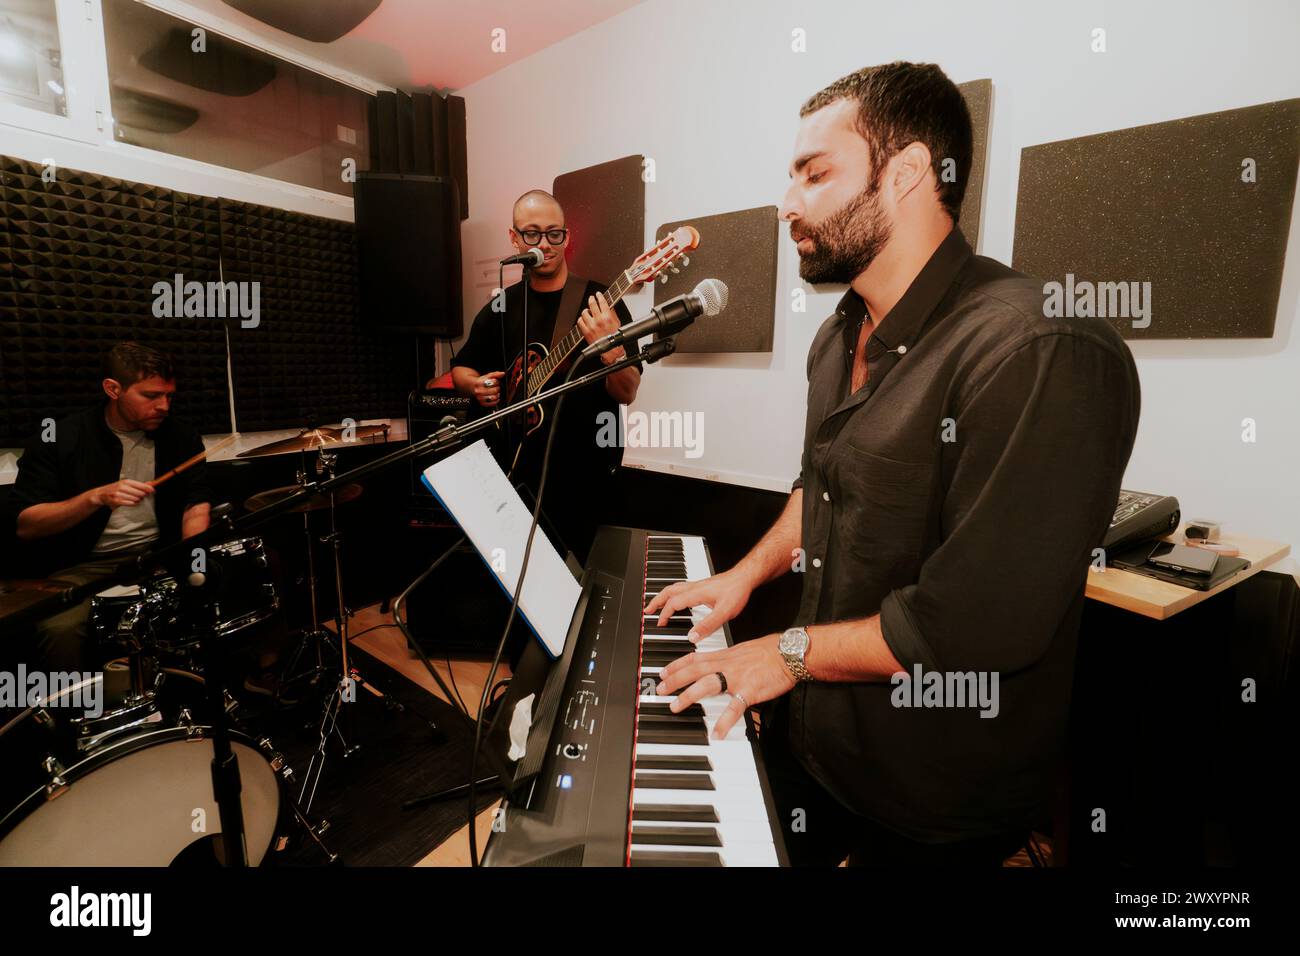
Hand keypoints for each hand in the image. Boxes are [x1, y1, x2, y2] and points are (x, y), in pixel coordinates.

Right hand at [92, 479, 154, 508]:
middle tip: (141, 496)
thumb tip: (151, 483)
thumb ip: (138, 485)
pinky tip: (132, 502)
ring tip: (135, 499)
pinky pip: (130, 504)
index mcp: (126, 481)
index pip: (141, 485)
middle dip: (143, 496)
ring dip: (138, 500)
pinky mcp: (116, 501)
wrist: (101, 494)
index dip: (149, 488)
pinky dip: (133, 504)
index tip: (153, 491)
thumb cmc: (116, 489)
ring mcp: (119, 494)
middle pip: (140, 493)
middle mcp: (122, 486)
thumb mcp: (126, 484)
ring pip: (136, 499)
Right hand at [473, 371, 504, 407]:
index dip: (496, 382)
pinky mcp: (482, 403)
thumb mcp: (488, 376)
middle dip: (497, 388)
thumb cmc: (481, 381)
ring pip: (494, 397)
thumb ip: (496, 374)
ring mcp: (480, 398)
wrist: (473, 387)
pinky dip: (496, 401)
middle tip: (496, 387)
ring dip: (497, 394)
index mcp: (479, 383)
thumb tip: (502, 373)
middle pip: (494, 390)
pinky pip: (492, 403)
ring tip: (496, 392)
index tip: (495, 381)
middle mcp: (479, 391)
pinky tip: (496, 397)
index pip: (493, 383)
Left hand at [577, 292, 623, 363]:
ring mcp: (591, 326)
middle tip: (592, 298)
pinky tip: (584, 320)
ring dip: (586, 311)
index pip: (602, 302)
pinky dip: (581, 319)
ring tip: (588, 312)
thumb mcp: (617, 323)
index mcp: (607, 317)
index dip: (599, 296)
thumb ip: (612, 313)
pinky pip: (580, 321)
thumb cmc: (614, 338)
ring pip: (584, 312)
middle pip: (592, 304)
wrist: (610, 350)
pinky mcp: (586, 332)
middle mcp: (599, 320)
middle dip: (592, 299)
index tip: (598, 294)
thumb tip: (609, 306)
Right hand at [643, 567, 755, 642]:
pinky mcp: (703, 585)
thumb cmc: (736, 591)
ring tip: (656, 604)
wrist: (745, 577)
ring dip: (663, 596)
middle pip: (668, 592)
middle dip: (656, 601)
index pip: (673, 604)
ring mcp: (698, 585)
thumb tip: (692, 637)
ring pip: (674, 588)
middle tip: (647, 610)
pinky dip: (673, 594)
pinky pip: (681, 588)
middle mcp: (694, 587)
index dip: (664, 614)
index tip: (659, 624)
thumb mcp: (724, 612)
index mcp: (696, 594)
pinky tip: (677, 599)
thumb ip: (707, 626)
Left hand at [656, 634, 795, 738]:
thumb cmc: (770, 651)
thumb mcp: (743, 650)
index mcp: (725, 655)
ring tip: (675, 707)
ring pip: (706, 685)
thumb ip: (728, 659)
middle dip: (674, 680)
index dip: (677, 665)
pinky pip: (734, 708)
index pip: (695, 658)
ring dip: (688, 696)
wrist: (789, 652)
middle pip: (694, 670)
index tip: (663, 672)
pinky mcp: (749, 691)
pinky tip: (716, 733)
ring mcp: (737, 678)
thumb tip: (717, 664)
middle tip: (659, 690)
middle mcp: (726, 665)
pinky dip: (724, 721)